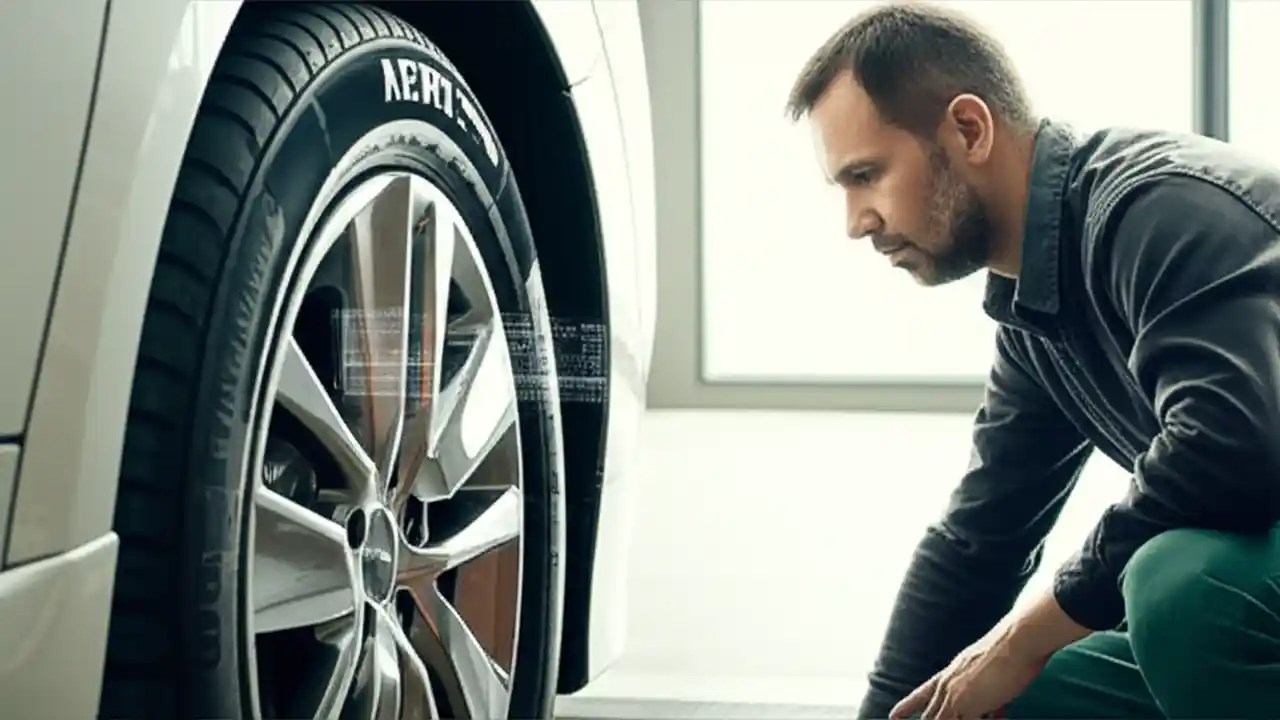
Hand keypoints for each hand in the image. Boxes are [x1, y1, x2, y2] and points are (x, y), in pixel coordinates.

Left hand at [888, 627, 1047, 719]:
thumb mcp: (988, 671)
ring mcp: (956, 697)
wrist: (1016, 640)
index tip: (893, 716)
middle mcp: (948, 686)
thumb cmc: (1009, 652)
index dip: (907, 706)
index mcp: (949, 674)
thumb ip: (986, 695)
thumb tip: (994, 712)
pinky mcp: (969, 706)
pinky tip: (989, 719)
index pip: (922, 694)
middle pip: (930, 715)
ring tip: (963, 717)